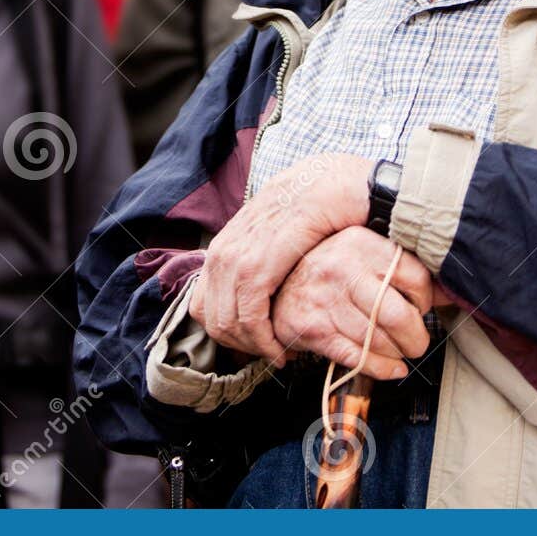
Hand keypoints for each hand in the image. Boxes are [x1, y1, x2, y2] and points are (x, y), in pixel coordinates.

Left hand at [188, 154, 373, 363]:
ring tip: (280, 353)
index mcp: (224, 245)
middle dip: (239, 344)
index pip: (201, 304)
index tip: (255, 342)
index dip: (226, 331)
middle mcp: (223, 252)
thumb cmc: (314, 208)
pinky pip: (249, 317)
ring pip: (227, 322)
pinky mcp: (258, 264)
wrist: (335, 182)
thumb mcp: (277, 233)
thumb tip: (258, 288)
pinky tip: (283, 349)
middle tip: (269, 353)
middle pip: (210, 318)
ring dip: (253, 347)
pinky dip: (264, 341)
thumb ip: (261, 255)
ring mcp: (237, 257)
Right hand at [272, 227, 433, 379]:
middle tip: (416, 342)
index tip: (419, 309)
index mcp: (362, 243)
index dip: (425, 302)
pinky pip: (358, 357)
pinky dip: (382, 369)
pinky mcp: (313, 329)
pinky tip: (391, 368)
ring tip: (400, 353)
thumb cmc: (329, 270)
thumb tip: (449, 292)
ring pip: (380, 340)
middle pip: (399, 315)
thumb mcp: (363, 254)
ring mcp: (326, 300)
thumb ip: (402, 269)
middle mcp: (343, 268)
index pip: (414, 278)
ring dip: (398, 354)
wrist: (274, 285)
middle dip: (416, 338)